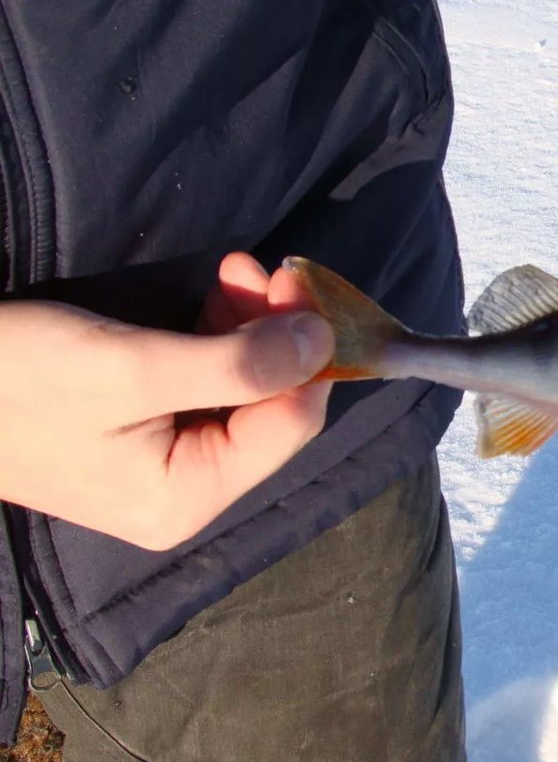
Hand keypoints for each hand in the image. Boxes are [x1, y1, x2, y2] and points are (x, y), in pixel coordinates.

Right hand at [0, 254, 333, 549]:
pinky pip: (210, 380)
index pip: (289, 424)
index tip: (301, 282)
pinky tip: (216, 292)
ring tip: (235, 268)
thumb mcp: (130, 369)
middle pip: (272, 405)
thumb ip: (236, 362)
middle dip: (278, 333)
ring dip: (251, 324)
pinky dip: (220, 333)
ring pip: (246, 386)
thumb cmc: (18, 379)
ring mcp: (169, 459)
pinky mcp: (149, 427)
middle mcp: (189, 488)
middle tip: (263, 268)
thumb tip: (324, 342)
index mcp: (189, 494)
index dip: (310, 353)